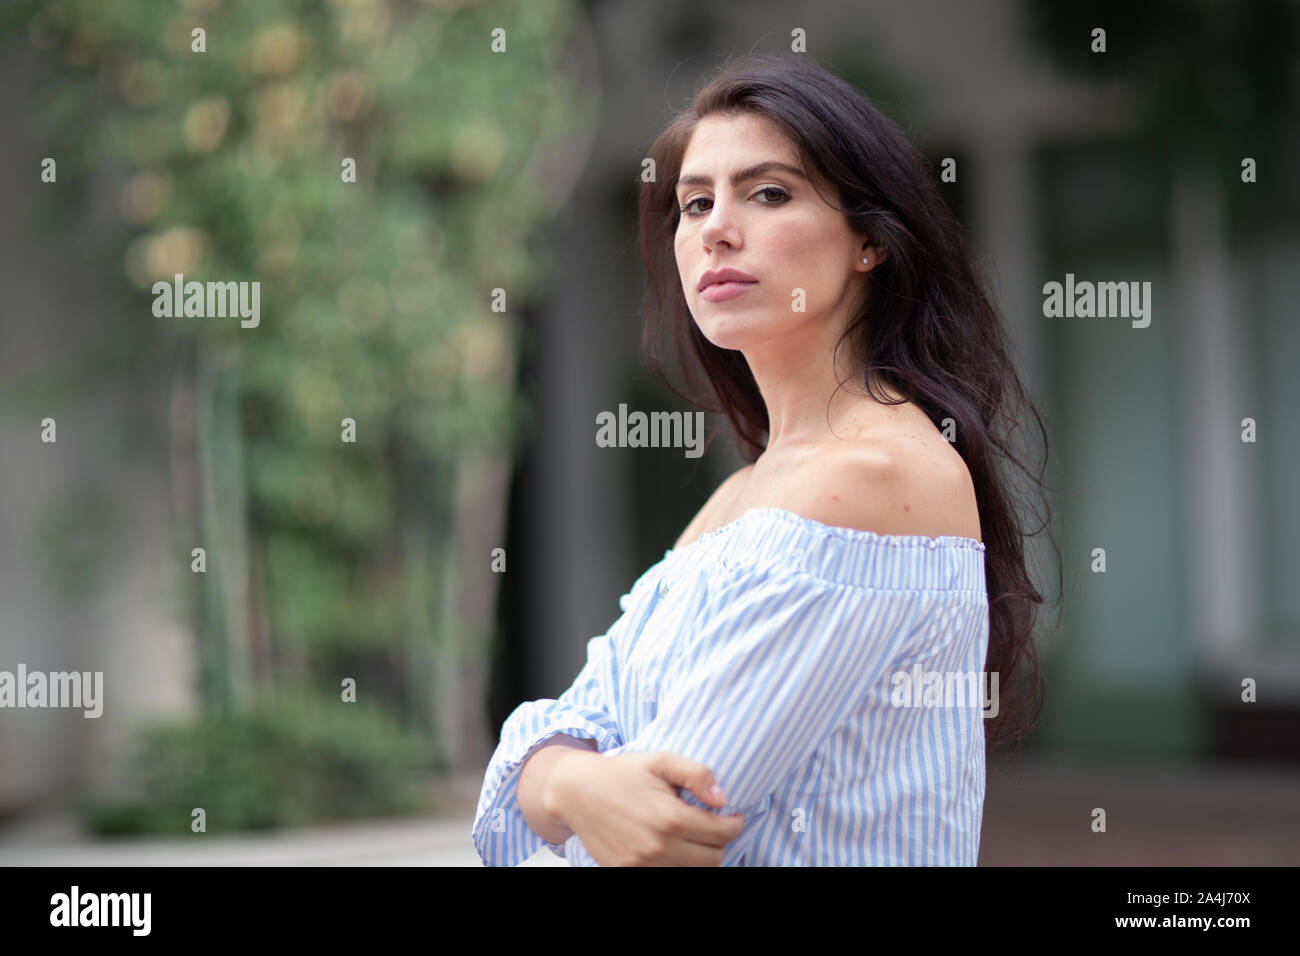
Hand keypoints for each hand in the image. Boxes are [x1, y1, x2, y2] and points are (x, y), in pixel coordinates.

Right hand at [546, 751, 745, 865]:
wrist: (576, 791)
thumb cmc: (622, 773)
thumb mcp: (660, 760)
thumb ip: (696, 774)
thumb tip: (723, 799)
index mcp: (669, 817)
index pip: (722, 833)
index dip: (735, 824)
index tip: (733, 816)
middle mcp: (657, 846)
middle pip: (712, 858)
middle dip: (720, 841)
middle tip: (713, 825)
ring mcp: (641, 864)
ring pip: (692, 871)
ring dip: (699, 855)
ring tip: (693, 835)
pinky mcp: (626, 871)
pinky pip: (665, 875)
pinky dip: (675, 864)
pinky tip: (672, 846)